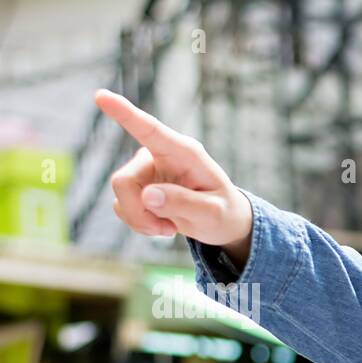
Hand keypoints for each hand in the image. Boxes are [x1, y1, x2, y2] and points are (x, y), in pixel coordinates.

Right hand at [94, 89, 252, 265]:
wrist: (222, 222)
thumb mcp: (214, 213)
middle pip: (123, 181)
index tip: (101, 96)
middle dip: (138, 213)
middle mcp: (159, 155)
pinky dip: (139, 223)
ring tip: (169, 227)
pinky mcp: (138, 185)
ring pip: (120, 196)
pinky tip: (161, 225)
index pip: (150, 130)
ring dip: (141, 221)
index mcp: (184, 152)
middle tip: (166, 231)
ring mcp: (146, 170)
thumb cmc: (223, 212)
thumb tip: (148, 196)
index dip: (124, 113)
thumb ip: (184, 203)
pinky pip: (121, 206)